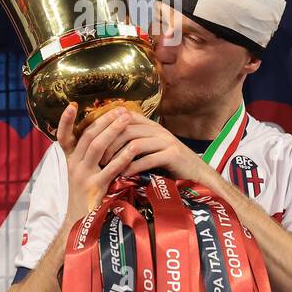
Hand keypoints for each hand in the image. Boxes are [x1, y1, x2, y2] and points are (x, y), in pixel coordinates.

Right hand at [58, 104, 135, 223]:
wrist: (79, 223)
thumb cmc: (85, 194)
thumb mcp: (81, 172)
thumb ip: (88, 155)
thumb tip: (104, 131)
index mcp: (70, 160)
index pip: (62, 136)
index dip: (65, 120)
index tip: (72, 104)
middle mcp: (73, 165)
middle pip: (87, 136)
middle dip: (105, 120)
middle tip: (121, 109)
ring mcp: (83, 176)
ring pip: (97, 146)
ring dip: (113, 130)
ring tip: (127, 119)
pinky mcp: (95, 188)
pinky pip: (110, 168)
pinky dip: (122, 156)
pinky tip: (133, 148)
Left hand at [95, 110, 216, 184]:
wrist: (197, 174)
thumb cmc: (169, 164)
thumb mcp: (151, 148)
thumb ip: (134, 141)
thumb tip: (107, 141)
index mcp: (151, 125)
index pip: (124, 117)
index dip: (107, 126)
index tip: (93, 140)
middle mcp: (158, 130)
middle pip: (126, 129)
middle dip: (109, 144)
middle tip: (97, 158)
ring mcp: (167, 141)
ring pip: (135, 144)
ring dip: (118, 157)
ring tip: (108, 167)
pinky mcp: (173, 155)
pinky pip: (148, 159)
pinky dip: (133, 168)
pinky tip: (124, 175)